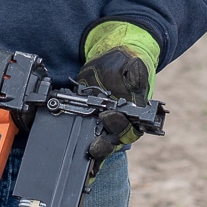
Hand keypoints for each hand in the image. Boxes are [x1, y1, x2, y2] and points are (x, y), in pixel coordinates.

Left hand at [78, 19, 159, 161]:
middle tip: (94, 145)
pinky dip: (75, 135)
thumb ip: (138, 75)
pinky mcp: (87, 115)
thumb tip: (139, 84)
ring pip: (99, 140)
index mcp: (136, 113)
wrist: (111, 55)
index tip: (107, 116)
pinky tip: (67, 138)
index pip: (131, 128)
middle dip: (104, 145)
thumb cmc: (128, 61)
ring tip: (83, 151)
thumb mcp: (135, 64)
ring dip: (91, 147)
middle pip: (114, 140)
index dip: (120, 127)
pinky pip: (82, 129)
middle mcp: (120, 120)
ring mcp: (103, 120)